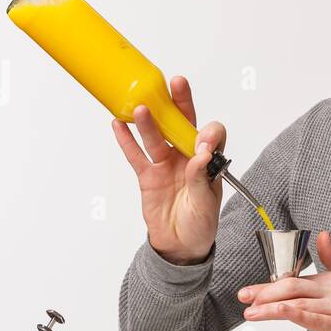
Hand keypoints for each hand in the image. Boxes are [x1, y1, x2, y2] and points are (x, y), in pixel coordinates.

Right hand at [112, 75, 225, 263]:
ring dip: (149, 122)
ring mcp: (166, 164)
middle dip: (181, 104)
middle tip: (177, 83)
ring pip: (156, 137)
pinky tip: (118, 123)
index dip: (208, 134)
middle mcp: (187, 157)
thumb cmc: (201, 224)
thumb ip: (202, 178)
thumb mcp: (206, 204)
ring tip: (142, 107)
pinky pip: (135, 155)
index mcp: (209, 162)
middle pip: (184, 124)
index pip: (212, 136)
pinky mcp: (147, 176)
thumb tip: (202, 154)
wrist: (181, 246)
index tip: (203, 141)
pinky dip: (126, 140)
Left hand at [237, 231, 330, 330]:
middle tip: (243, 298)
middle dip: (264, 292)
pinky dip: (294, 314)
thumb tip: (323, 235)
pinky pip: (313, 318)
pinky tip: (278, 312)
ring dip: (270, 307)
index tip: (249, 292)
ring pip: (297, 302)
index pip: (294, 279)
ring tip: (250, 313)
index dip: (269, 285)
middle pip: (291, 287)